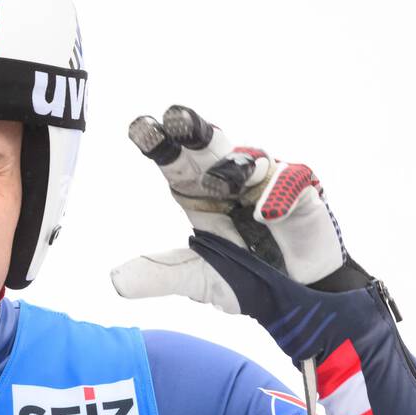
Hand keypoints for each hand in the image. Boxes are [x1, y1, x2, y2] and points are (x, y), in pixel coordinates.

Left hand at [110, 105, 389, 362]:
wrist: (297, 297)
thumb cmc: (245, 277)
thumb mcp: (200, 279)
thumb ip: (161, 276)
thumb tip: (114, 281)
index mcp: (199, 195)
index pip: (174, 162)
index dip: (157, 144)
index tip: (139, 127)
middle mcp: (230, 180)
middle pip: (208, 147)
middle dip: (192, 130)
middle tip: (175, 116)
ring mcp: (266, 183)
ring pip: (250, 158)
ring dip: (234, 165)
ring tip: (223, 182)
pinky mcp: (301, 192)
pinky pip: (292, 180)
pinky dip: (279, 193)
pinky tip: (267, 214)